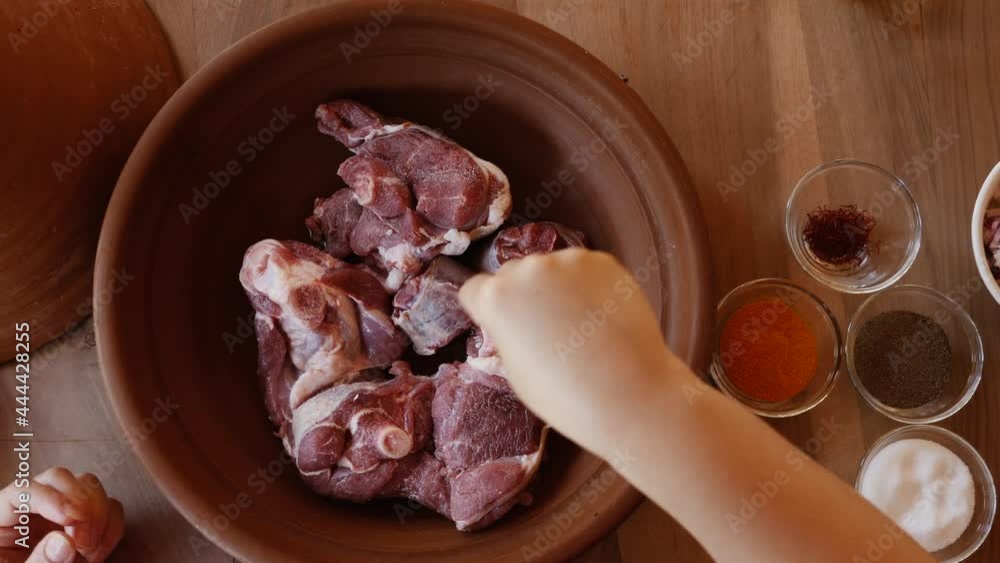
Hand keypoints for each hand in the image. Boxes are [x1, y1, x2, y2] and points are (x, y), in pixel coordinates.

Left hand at [0, 468, 123, 561]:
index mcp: (1, 521)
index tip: (71, 519)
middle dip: (79, 504)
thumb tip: (64, 542)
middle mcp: (31, 511)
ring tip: (88, 550)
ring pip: (89, 486)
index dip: (49, 497)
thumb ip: (37, 562)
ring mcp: (61, 515)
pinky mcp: (86, 525)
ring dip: (98, 515)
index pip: (22, 490)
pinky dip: (111, 526)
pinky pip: (110, 507)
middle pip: (59, 478)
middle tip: (81, 541)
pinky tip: (98, 553)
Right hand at [459, 248, 685, 458]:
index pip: (475, 289)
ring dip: (557, 287)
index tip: (504, 325)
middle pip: (513, 274)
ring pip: (551, 269)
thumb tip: (516, 322)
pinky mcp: (603, 260)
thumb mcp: (514, 370)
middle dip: (523, 294)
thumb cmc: (564, 395)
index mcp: (496, 298)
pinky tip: (601, 316)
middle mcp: (528, 269)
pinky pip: (584, 269)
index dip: (488, 309)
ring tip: (580, 324)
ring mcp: (568, 260)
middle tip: (547, 328)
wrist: (627, 393)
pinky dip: (588, 285)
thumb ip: (508, 333)